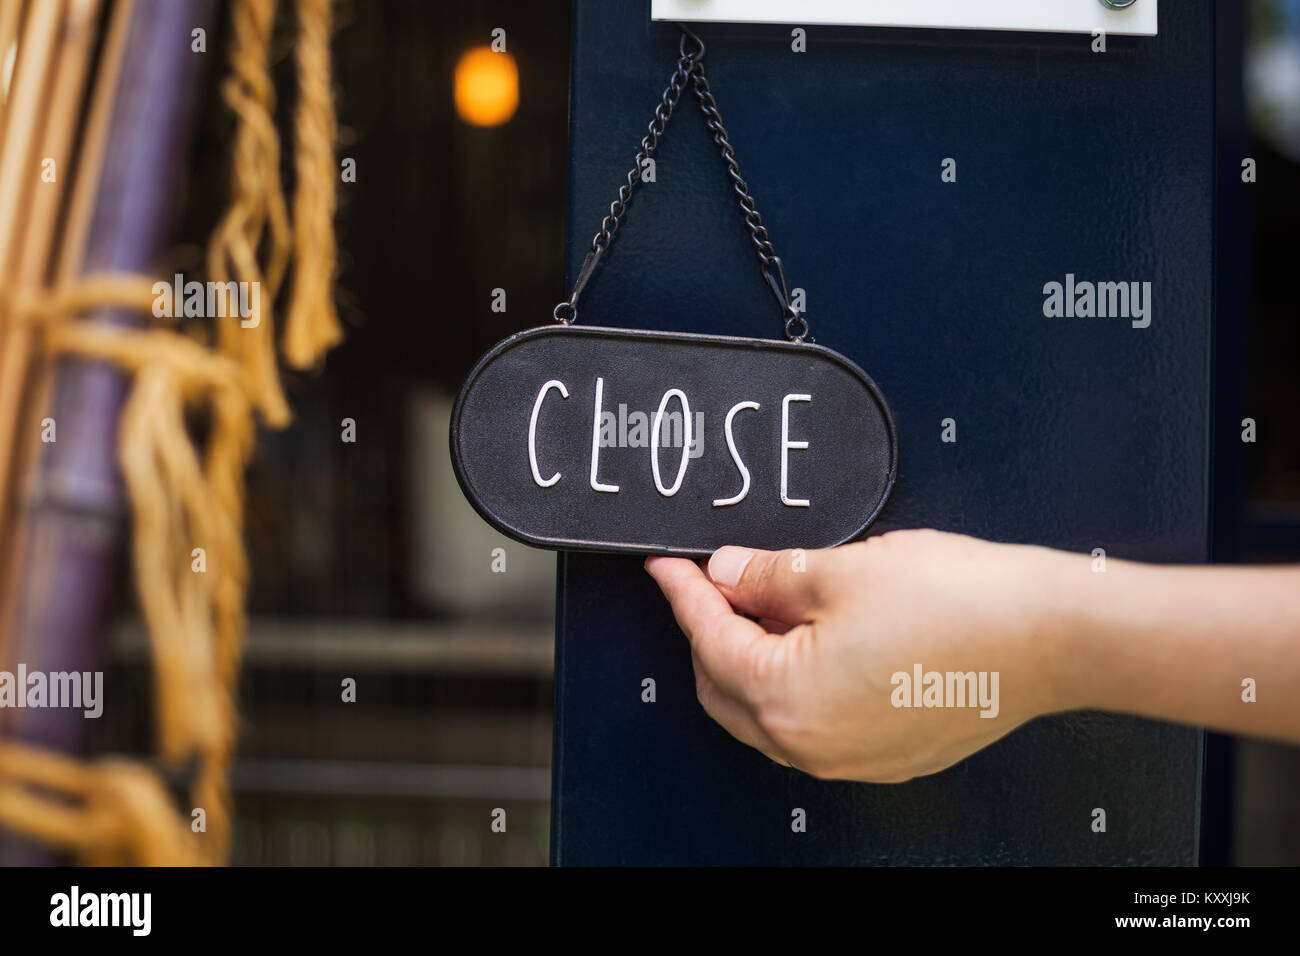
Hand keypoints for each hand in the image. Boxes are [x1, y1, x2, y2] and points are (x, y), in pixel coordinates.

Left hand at [645, 529, 1076, 782]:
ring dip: (752, 662)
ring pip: (767, 713)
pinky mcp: (886, 757)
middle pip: (725, 688)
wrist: (1052, 636)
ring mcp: (852, 760)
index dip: (683, 594)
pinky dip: (796, 684)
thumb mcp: (841, 569)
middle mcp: (814, 746)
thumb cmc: (962, 603)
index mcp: (790, 701)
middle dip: (710, 633)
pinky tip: (813, 642)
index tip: (668, 568)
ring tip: (767, 604)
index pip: (710, 640)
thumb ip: (768, 575)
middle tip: (718, 581)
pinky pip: (813, 725)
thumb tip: (728, 572)